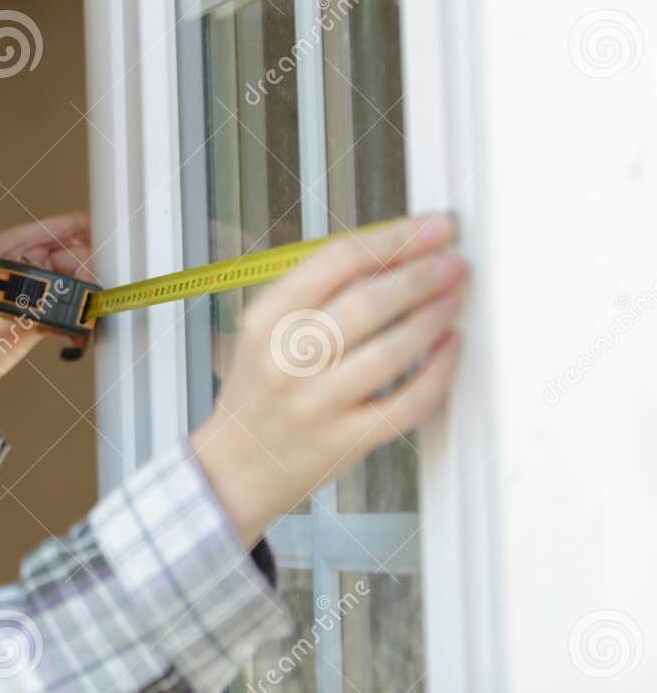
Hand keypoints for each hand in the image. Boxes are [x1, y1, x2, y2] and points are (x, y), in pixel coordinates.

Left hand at [0, 212, 93, 429]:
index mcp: (2, 254)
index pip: (47, 231)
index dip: (76, 229)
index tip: (100, 234)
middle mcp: (23, 271)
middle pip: (72, 256)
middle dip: (87, 269)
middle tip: (88, 292)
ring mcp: (35, 297)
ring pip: (78, 285)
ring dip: (90, 297)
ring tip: (89, 316)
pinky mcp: (42, 323)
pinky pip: (73, 315)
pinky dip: (83, 323)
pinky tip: (81, 336)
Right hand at [189, 212, 467, 547]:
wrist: (237, 464)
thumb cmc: (259, 391)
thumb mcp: (263, 330)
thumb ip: (316, 291)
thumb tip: (391, 251)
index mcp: (266, 320)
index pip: (336, 262)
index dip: (392, 239)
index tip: (429, 228)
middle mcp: (286, 360)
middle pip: (366, 303)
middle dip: (422, 275)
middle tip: (454, 261)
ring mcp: (314, 404)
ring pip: (388, 353)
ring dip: (432, 319)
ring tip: (454, 299)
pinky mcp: (344, 441)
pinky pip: (404, 404)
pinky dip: (437, 374)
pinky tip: (450, 348)